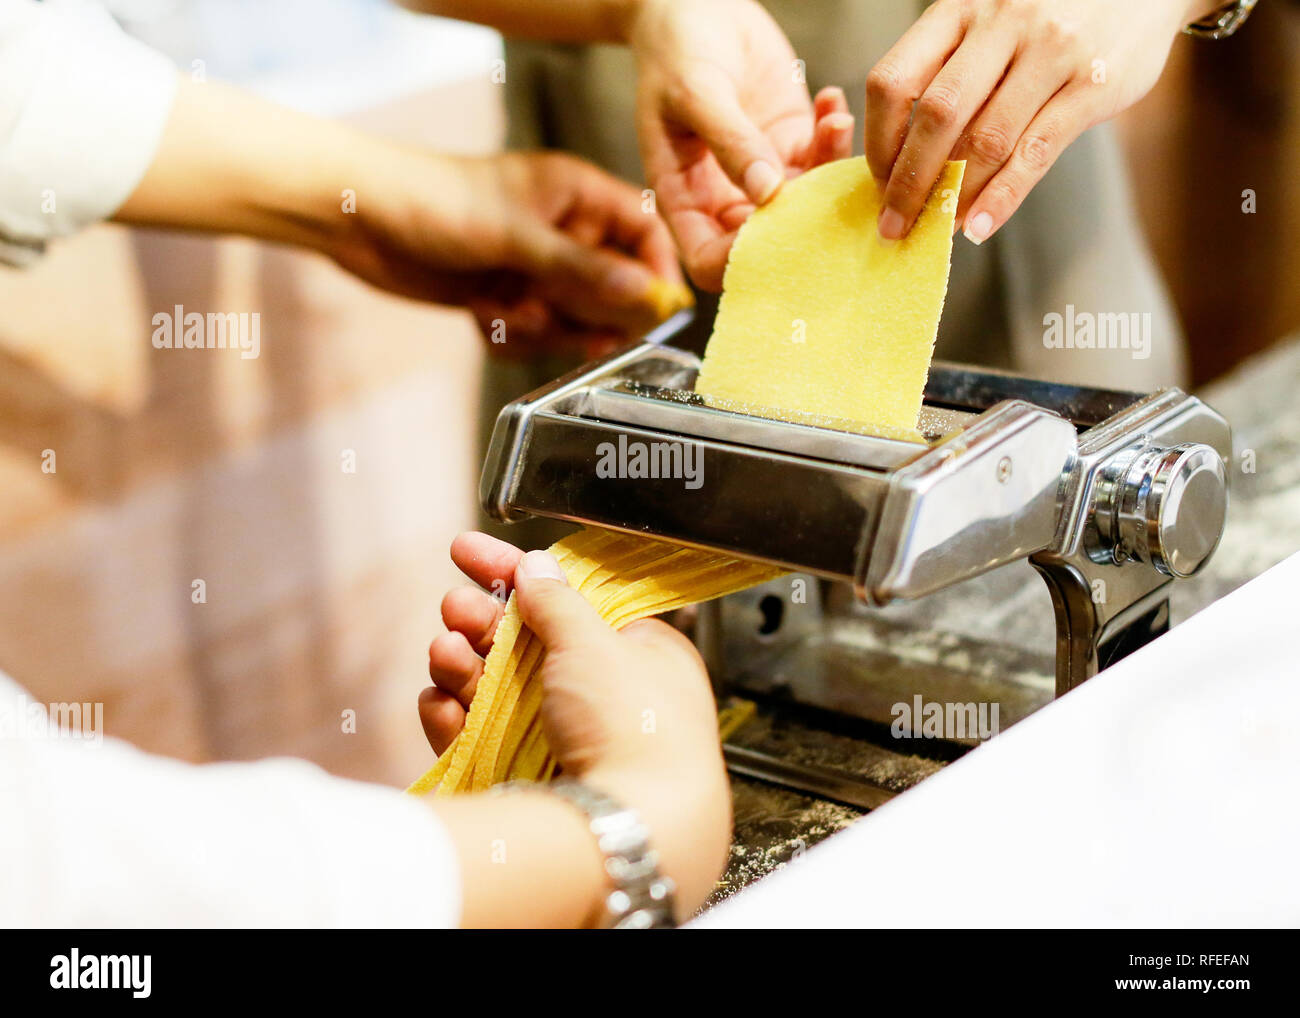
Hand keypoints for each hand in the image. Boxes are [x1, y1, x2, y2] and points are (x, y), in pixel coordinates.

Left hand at [329, 150, 687, 356]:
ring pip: (571, 318)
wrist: (357, 220)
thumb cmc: (434, 201)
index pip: (644, 231)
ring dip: (543, 327)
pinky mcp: (505, 295)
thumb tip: (644, 295)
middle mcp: (562, 230)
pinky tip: (482, 313)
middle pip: (612, 286)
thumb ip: (582, 269)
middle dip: (586, 312)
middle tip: (557, 315)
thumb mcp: (516, 236)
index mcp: (576, 194)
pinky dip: (511, 334)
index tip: (654, 312)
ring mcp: (533, 265)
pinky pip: (533, 332)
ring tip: (509, 311)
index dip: (655, 272)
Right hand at [420, 532, 731, 913]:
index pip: (568, 600)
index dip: (515, 571)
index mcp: (637, 654)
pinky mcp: (528, 779)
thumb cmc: (636, 728)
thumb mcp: (597, 642)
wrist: (628, 825)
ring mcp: (564, 740)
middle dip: (482, 622)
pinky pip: (483, 739)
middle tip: (454, 606)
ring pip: (498, 692)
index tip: (467, 551)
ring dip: (464, 665)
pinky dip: (457, 718)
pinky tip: (438, 701)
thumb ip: (558, 601)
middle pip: (526, 645)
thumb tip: (537, 567)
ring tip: (444, 652)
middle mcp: (602, 695)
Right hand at [626, 0, 854, 289]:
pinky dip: (834, 135)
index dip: (741, 261)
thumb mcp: (695, 92)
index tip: (774, 227)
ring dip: (828, 170)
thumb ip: (730, 142)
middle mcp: (725, 196)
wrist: (694, 6)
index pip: (711, 261)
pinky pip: (823, 158)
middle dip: (803, 220)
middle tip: (826, 184)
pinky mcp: (792, 143)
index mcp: (685, 199)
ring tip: (832, 122)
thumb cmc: (675, 49)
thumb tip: (766, 192)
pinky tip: (830, 102)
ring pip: (807, 203)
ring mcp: (762, 172)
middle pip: (769, 241)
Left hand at [866, 0, 1216, 243]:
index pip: (895, 81)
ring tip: (940, 225)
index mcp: (960, 8)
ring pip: (986, 140)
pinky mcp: (1094, 83)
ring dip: (956, 195)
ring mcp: (1051, 51)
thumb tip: (903, 156)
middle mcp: (1002, 23)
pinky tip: (980, 228)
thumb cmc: (1050, 11)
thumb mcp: (990, 18)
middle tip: (895, 223)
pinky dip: (1002, 198)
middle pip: (937, 116)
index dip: (879, 140)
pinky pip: (1035, 153)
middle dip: (909, 182)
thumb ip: (950, 68)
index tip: (878, 180)